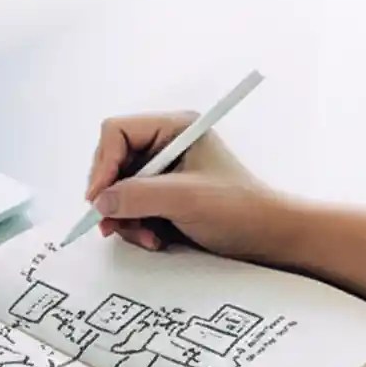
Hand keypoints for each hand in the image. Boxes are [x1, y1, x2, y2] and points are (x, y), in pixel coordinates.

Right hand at [85, 112, 294, 262]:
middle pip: (111, 163)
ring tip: (144, 235)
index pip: (117, 133)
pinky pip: (128, 208)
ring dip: (123, 218)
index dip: (102, 164)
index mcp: (174, 129)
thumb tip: (100, 202)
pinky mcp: (161, 197)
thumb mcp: (186, 198)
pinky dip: (133, 226)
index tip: (98, 198)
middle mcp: (164, 146)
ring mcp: (161, 173)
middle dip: (111, 197)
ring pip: (116, 190)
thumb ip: (139, 196)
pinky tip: (152, 237)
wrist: (267, 237)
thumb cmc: (240, 208)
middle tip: (112, 223)